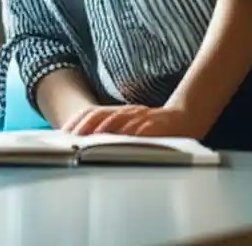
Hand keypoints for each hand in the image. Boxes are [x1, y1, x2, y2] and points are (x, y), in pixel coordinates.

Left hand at [61, 104, 209, 139]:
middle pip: (100, 114)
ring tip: (90, 138)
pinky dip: (130, 134)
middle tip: (73, 137)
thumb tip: (89, 140)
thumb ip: (113, 130)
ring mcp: (141, 116)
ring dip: (103, 128)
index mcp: (119, 111)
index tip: (65, 133)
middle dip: (85, 125)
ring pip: (118, 120)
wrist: (186, 116)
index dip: (77, 121)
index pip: (92, 112)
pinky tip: (121, 140)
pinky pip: (141, 129)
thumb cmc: (155, 126)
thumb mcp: (131, 124)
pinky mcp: (156, 124)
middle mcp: (127, 111)